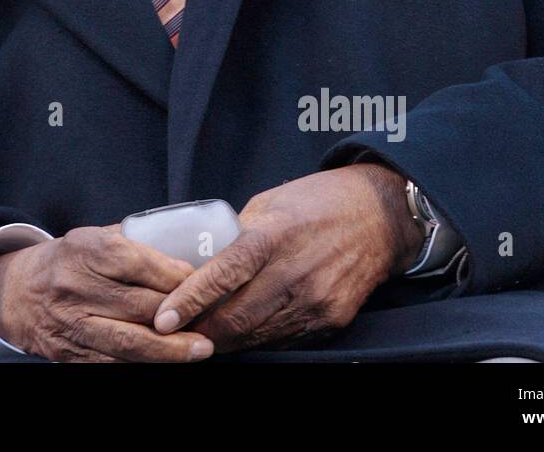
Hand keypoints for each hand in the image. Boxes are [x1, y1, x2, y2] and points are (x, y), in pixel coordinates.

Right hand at [0, 224, 213, 361]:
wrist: (19, 292)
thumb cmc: (69, 261)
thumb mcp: (93, 237)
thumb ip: (134, 243)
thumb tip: (186, 254)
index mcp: (84, 250)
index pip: (140, 263)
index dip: (177, 276)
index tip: (203, 282)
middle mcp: (74, 287)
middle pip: (140, 306)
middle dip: (182, 315)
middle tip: (214, 318)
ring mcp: (71, 324)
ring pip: (129, 342)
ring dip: (170, 350)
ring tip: (202, 350)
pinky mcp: (69, 354)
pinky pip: (112, 365)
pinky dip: (144, 365)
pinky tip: (168, 362)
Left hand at [153, 164, 420, 353]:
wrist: (379, 217)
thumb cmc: (317, 203)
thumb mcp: (269, 204)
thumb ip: (236, 236)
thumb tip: (200, 262)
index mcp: (273, 235)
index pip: (223, 274)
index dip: (190, 301)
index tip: (163, 320)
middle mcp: (295, 272)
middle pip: (237, 319)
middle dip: (200, 332)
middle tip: (174, 335)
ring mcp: (316, 301)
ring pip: (258, 337)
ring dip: (226, 340)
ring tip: (201, 334)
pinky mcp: (332, 320)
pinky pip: (284, 340)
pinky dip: (258, 339)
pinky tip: (244, 331)